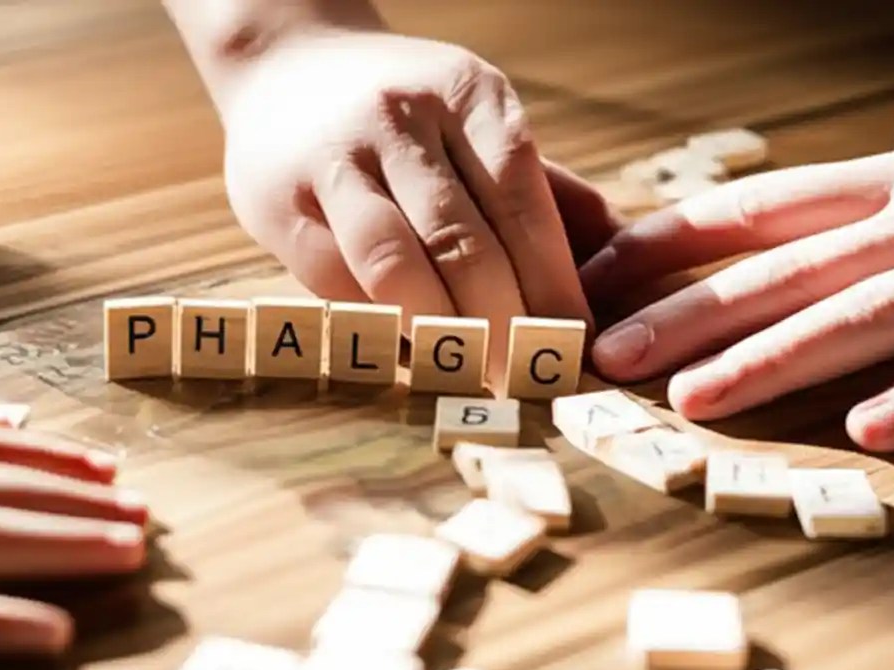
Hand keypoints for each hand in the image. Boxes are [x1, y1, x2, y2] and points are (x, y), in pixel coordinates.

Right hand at [219, 29, 596, 371]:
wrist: (284, 66)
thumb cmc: (401, 113)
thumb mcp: (473, 118)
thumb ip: (536, 185)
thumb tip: (615, 253)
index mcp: (465, 93)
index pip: (521, 201)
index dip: (552, 282)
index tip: (573, 342)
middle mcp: (400, 117)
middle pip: (462, 241)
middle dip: (504, 324)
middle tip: (527, 379)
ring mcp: (335, 158)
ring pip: (395, 264)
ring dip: (441, 334)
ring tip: (474, 375)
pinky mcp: (278, 204)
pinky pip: (337, 281)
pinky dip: (379, 323)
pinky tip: (410, 350)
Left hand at [581, 149, 893, 451]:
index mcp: (893, 186)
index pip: (754, 208)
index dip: (664, 243)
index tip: (587, 280)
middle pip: (785, 268)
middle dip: (689, 313)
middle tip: (607, 355)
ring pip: (857, 314)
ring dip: (769, 358)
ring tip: (691, 398)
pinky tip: (861, 430)